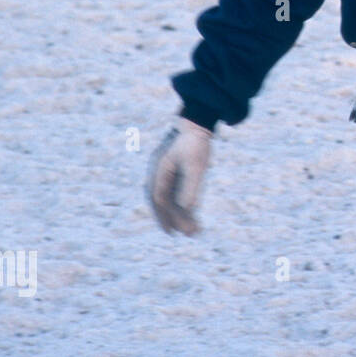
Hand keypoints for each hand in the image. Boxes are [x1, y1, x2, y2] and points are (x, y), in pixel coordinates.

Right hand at [147, 118, 212, 234]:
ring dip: (177, 212)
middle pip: (161, 200)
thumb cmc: (197, 143)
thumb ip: (191, 187)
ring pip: (169, 196)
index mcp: (159, 170)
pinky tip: (191, 212)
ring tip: (190, 228)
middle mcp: (158, 172)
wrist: (197, 121)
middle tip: (177, 235)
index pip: (161, 199)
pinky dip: (181, 201)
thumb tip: (187, 209)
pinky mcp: (173, 168)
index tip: (173, 232)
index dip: (166, 216)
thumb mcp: (197, 166)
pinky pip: (174, 189)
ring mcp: (164, 170)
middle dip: (169, 218)